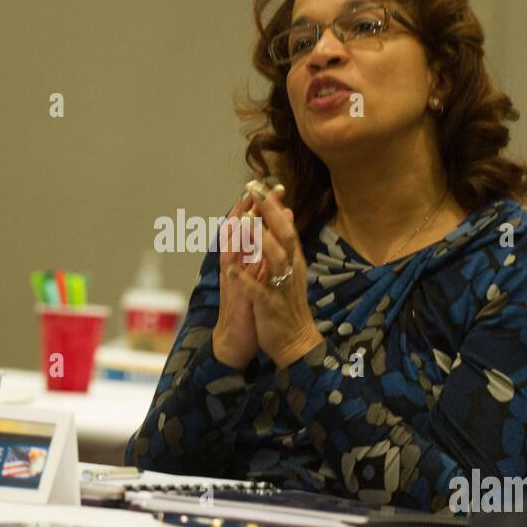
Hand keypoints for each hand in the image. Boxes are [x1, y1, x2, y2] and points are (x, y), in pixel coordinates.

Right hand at [211, 192, 263, 368]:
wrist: (235, 342)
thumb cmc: (248, 310)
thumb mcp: (257, 279)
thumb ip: (262, 256)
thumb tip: (272, 233)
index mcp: (242, 263)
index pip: (249, 230)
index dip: (256, 209)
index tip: (267, 187)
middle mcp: (235, 269)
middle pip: (238, 234)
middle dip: (245, 210)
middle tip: (254, 186)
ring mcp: (233, 282)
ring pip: (232, 252)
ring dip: (236, 233)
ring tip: (242, 210)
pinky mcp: (235, 299)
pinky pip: (235, 281)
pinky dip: (236, 269)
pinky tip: (237, 259)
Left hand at [226, 184, 323, 368]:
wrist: (295, 343)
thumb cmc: (287, 304)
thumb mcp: (290, 269)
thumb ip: (286, 242)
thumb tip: (287, 211)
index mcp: (292, 260)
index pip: (285, 226)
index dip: (273, 205)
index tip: (260, 183)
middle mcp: (289, 270)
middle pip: (284, 236)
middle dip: (269, 213)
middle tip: (255, 190)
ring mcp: (280, 288)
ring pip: (274, 260)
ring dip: (259, 242)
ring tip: (245, 224)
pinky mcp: (270, 308)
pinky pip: (258, 292)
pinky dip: (245, 281)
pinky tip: (231, 270)